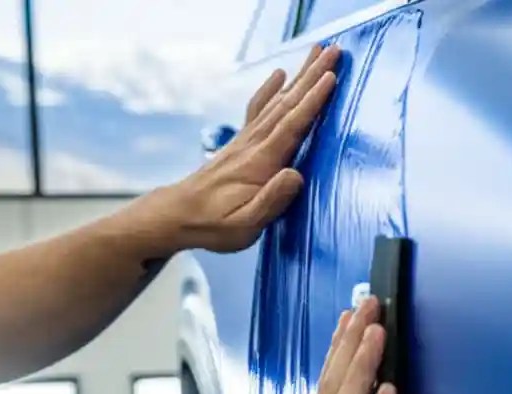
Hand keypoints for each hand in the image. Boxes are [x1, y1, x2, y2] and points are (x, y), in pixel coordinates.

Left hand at [157, 45, 341, 252]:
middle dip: (313, 76)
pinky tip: (280, 75)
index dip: (312, 102)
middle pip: (288, 104)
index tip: (330, 78)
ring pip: (278, 101)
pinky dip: (271, 90)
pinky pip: (259, 108)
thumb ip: (271, 200)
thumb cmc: (214, 224)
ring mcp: (246, 140)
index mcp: (260, 163)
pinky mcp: (242, 143)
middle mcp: (254, 144)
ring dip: (300, 76)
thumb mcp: (245, 225)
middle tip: (334, 51)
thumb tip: (295, 175)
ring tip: (317, 53)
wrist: (177, 215)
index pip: (291, 126)